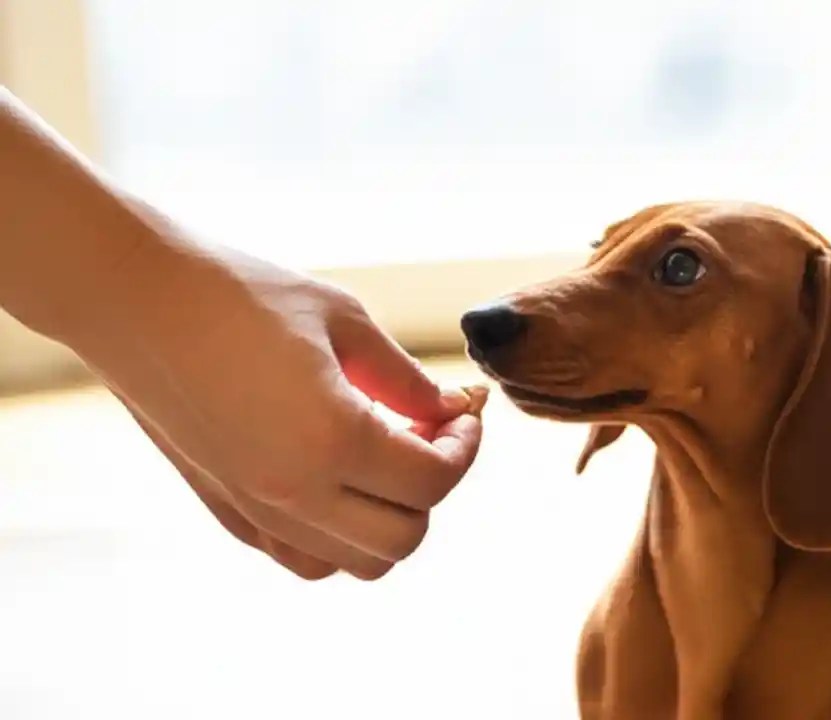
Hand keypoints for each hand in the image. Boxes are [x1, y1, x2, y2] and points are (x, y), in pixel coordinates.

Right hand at [78, 216, 484, 580]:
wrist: (133, 298)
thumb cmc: (241, 293)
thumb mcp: (344, 320)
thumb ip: (406, 378)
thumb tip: (453, 410)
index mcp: (329, 440)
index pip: (433, 483)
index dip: (464, 448)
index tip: (462, 411)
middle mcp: (292, 492)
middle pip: (404, 537)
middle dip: (433, 487)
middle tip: (426, 431)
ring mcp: (255, 510)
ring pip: (358, 562)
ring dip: (390, 518)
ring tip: (382, 454)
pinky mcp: (227, 512)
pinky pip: (305, 557)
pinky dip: (339, 534)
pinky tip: (337, 474)